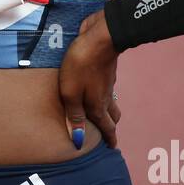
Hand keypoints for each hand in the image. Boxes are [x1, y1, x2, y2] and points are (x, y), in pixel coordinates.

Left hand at [58, 9, 122, 149]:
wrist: (100, 37)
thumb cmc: (81, 66)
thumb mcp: (71, 93)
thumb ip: (74, 115)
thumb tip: (78, 140)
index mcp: (98, 105)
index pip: (106, 126)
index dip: (109, 138)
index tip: (112, 147)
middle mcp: (106, 96)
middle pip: (112, 115)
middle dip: (111, 126)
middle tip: (108, 133)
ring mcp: (108, 81)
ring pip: (111, 101)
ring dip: (109, 110)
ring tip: (102, 114)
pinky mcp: (105, 69)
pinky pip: (107, 88)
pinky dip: (105, 94)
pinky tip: (96, 89)